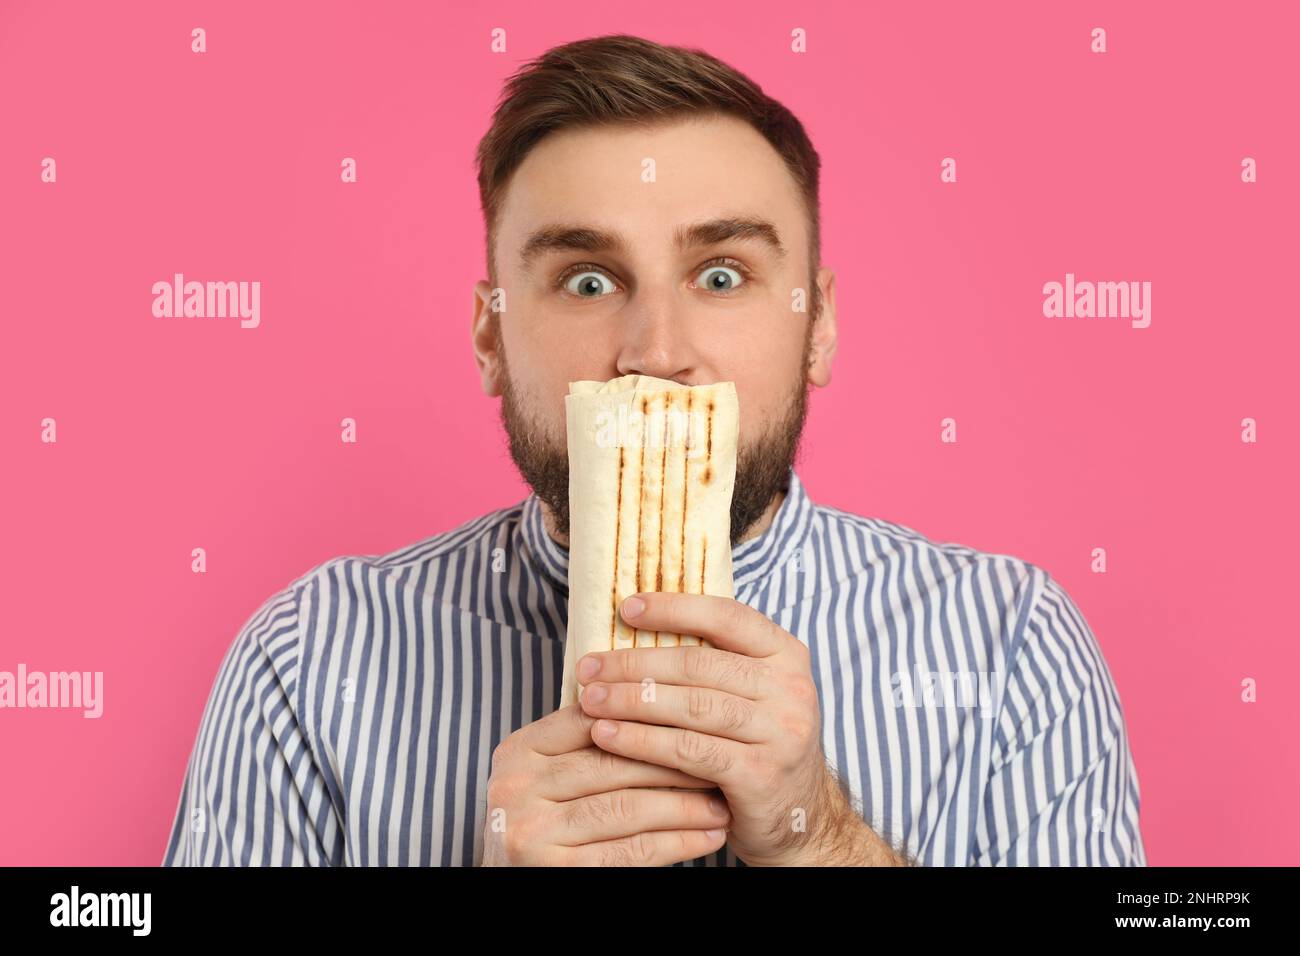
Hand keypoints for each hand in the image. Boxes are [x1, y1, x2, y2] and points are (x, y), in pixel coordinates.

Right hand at [479, 701, 731, 865]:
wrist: (518, 884)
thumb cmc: (550, 822)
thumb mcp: (552, 774)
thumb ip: (589, 741)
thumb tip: (665, 699)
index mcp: (517, 751)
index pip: (591, 718)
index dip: (649, 717)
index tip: (698, 716)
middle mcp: (515, 786)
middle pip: (613, 762)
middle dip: (675, 761)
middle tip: (722, 758)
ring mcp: (530, 830)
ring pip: (627, 807)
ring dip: (684, 806)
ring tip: (722, 803)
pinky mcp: (553, 870)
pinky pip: (631, 851)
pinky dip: (677, 843)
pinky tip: (707, 837)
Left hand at [577, 592, 906, 865]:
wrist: (801, 819)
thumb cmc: (757, 747)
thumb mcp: (750, 696)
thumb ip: (712, 666)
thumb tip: (634, 634)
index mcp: (786, 655)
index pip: (727, 616)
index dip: (675, 608)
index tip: (626, 608)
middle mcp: (791, 688)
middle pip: (699, 664)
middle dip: (635, 663)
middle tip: (589, 668)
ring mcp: (781, 732)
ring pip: (692, 706)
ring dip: (632, 701)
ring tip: (591, 700)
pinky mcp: (761, 774)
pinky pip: (689, 750)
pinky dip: (642, 741)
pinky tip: (608, 737)